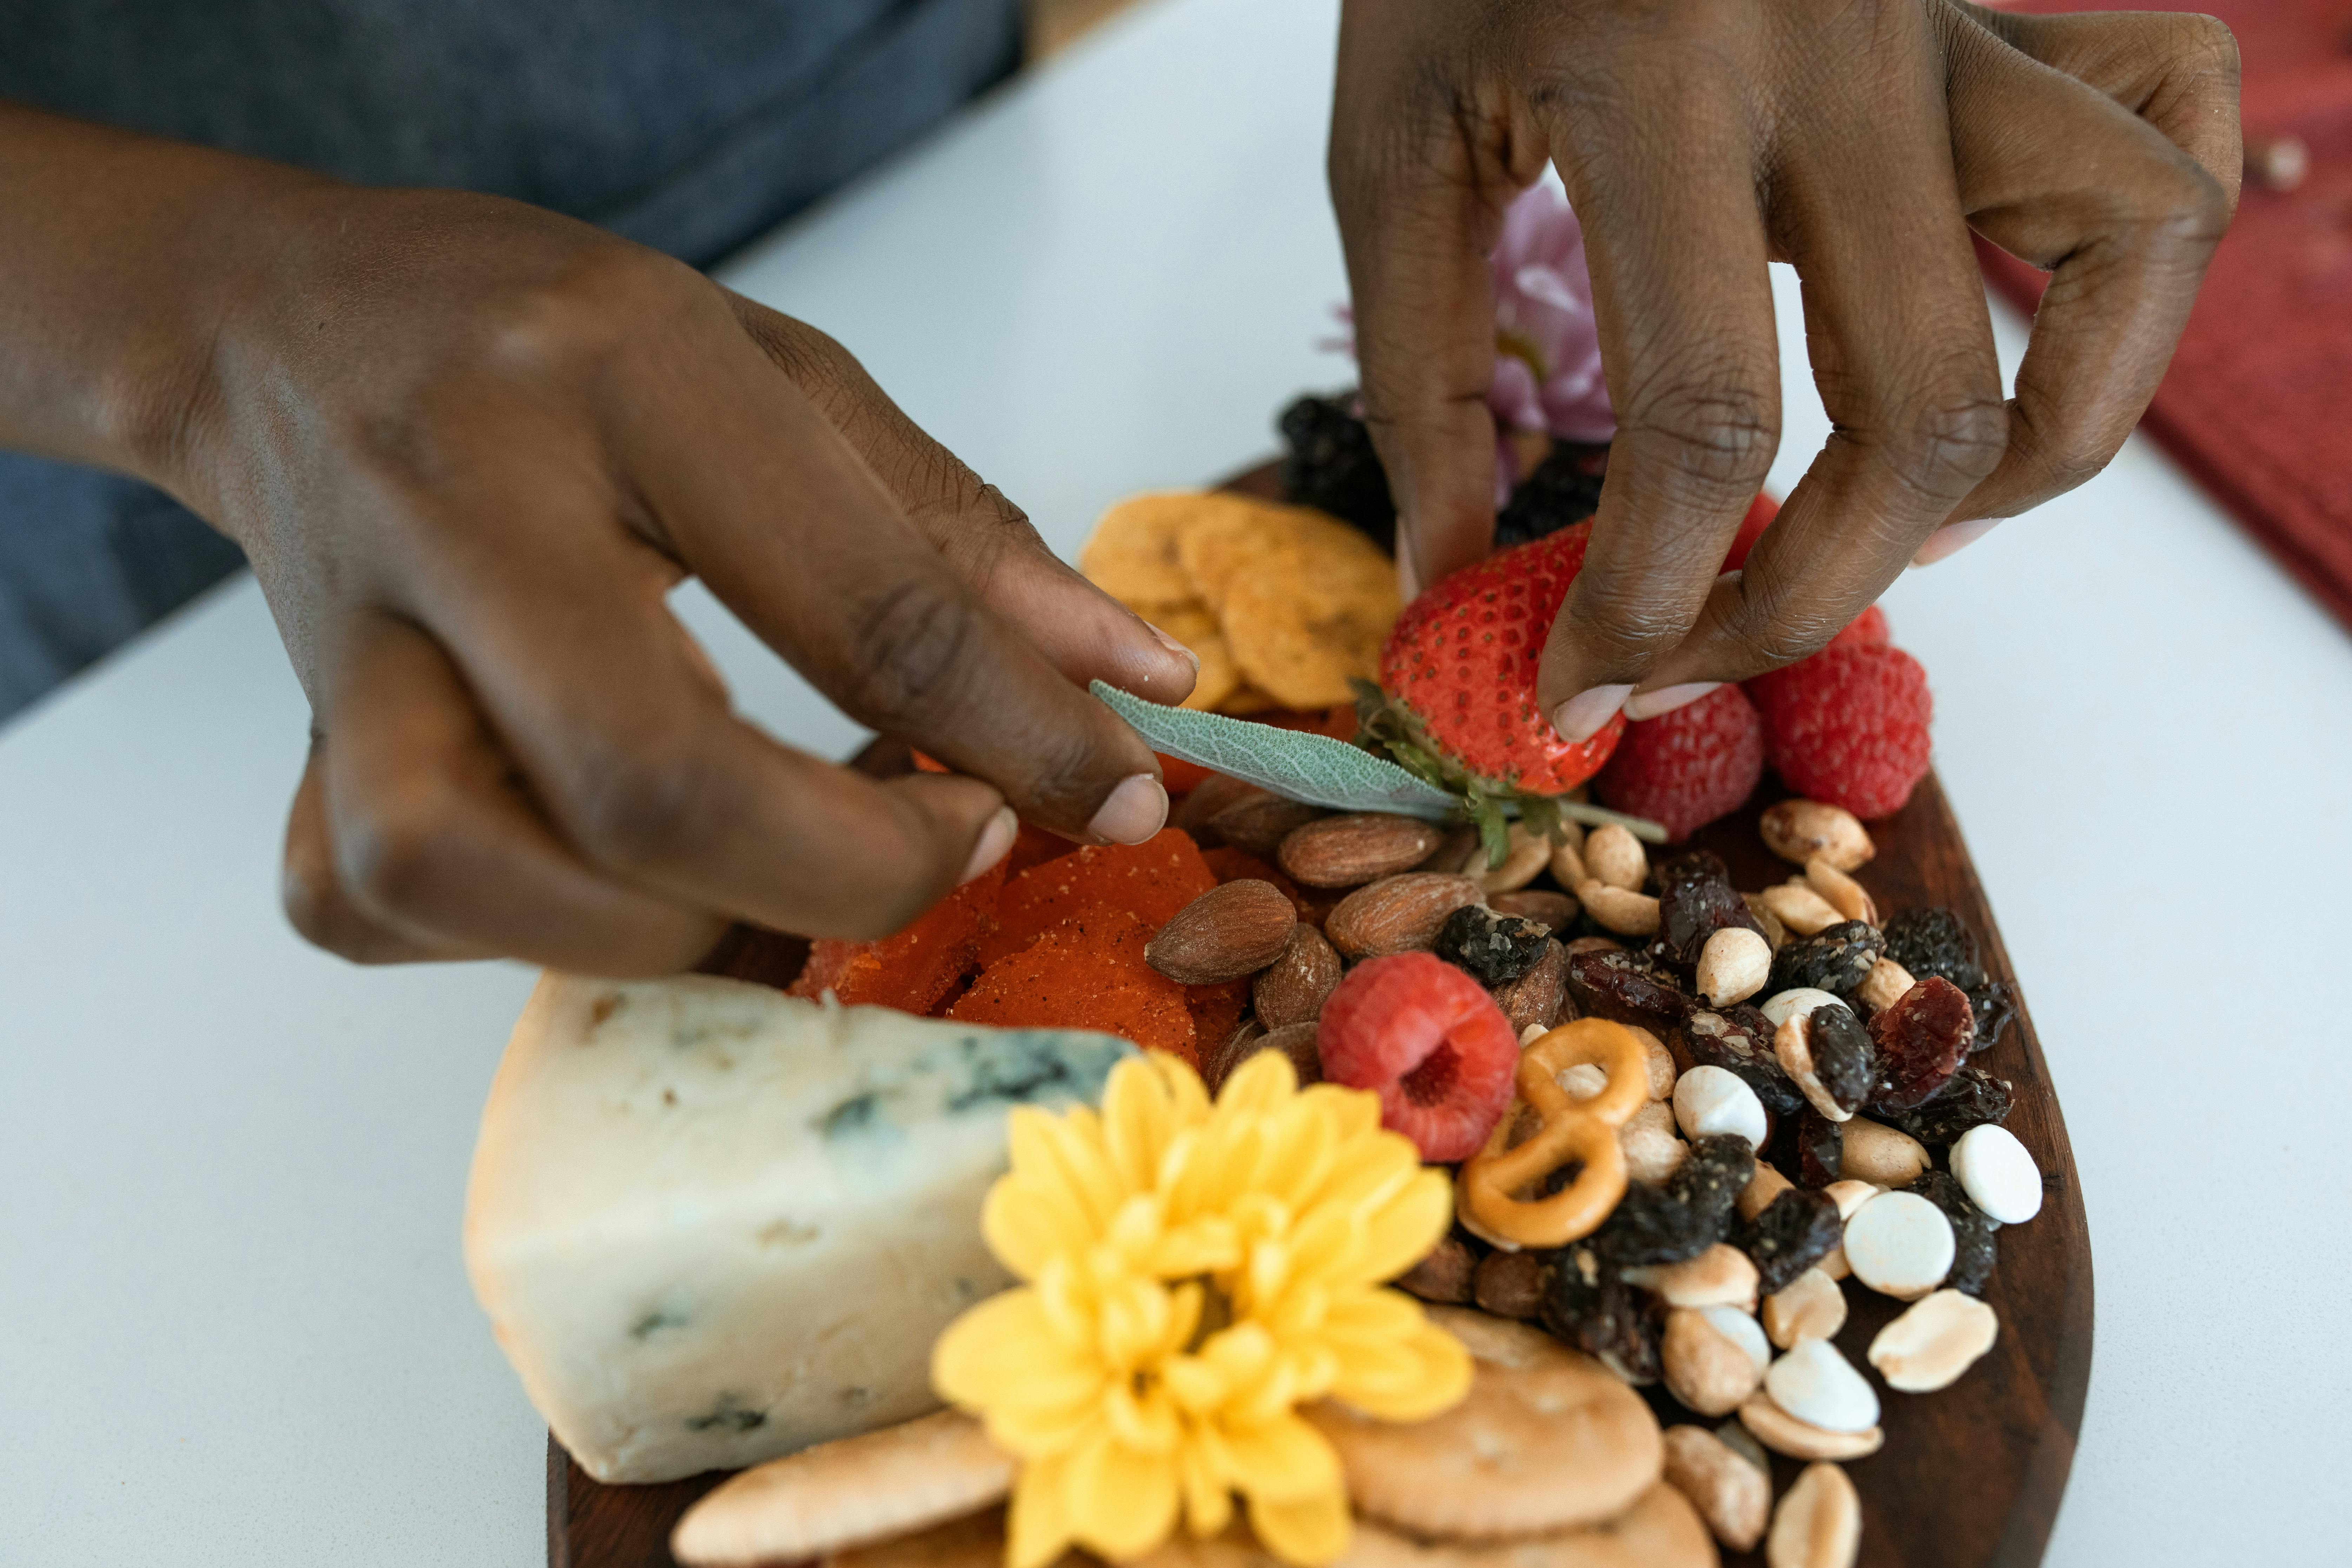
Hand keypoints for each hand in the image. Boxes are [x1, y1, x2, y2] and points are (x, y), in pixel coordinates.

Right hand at [169, 186, 1193, 971]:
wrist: (294, 322)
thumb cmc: (563, 341)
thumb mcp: (784, 376)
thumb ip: (963, 539)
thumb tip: (1139, 688)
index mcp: (621, 371)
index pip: (860, 605)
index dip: (1018, 735)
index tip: (1115, 798)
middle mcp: (464, 496)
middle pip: (655, 782)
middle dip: (850, 873)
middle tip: (950, 847)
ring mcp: (347, 632)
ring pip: (474, 870)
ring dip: (671, 930)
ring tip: (777, 881)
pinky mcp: (294, 739)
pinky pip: (376, 901)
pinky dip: (528, 933)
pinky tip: (618, 876)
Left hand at [1331, 0, 2238, 737]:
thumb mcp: (1388, 152)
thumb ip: (1417, 381)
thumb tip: (1462, 589)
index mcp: (1663, 83)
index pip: (1705, 423)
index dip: (1642, 606)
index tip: (1575, 693)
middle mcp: (1849, 55)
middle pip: (1925, 413)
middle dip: (1811, 595)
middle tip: (1697, 650)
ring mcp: (1955, 21)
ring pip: (2131, 259)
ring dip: (2034, 451)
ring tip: (1897, 525)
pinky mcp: (2001, 5)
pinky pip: (2170, 114)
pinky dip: (2134, 265)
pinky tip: (2009, 348)